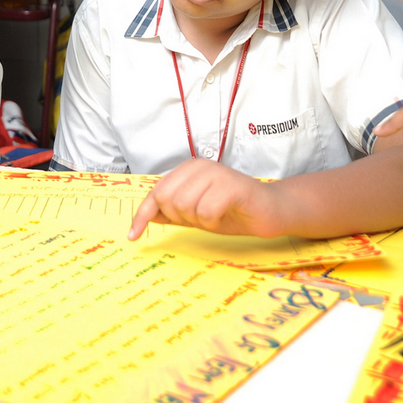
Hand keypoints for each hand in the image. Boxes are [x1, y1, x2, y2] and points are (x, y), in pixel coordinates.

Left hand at [128, 159, 285, 239]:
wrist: (270, 211)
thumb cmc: (233, 210)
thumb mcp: (195, 214)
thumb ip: (172, 212)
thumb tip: (146, 216)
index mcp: (188, 170)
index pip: (155, 192)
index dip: (142, 215)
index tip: (132, 236)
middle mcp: (199, 167)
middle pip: (167, 200)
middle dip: (181, 217)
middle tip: (201, 218)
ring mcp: (215, 173)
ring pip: (185, 206)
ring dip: (199, 220)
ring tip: (215, 215)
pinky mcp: (231, 185)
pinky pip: (206, 212)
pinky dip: (213, 222)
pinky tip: (225, 215)